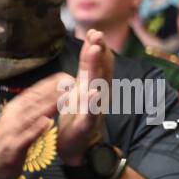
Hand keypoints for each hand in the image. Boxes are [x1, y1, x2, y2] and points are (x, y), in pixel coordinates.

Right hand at [0, 72, 65, 178]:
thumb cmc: (5, 146)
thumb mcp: (16, 124)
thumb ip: (30, 113)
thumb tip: (45, 100)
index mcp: (13, 109)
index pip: (33, 92)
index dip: (50, 84)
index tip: (66, 76)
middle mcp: (12, 117)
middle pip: (34, 100)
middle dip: (53, 90)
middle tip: (71, 81)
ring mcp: (12, 131)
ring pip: (32, 115)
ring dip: (49, 105)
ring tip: (65, 97)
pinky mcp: (13, 146)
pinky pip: (26, 137)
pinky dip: (36, 129)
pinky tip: (46, 123)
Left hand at [57, 29, 111, 164]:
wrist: (78, 146)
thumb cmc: (78, 116)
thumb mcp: (81, 89)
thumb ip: (86, 70)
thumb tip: (91, 47)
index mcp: (92, 86)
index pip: (96, 63)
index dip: (95, 47)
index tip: (93, 31)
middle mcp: (97, 95)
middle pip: (100, 69)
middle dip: (99, 51)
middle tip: (97, 34)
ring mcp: (94, 108)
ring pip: (97, 85)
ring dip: (97, 67)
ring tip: (96, 51)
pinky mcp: (87, 123)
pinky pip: (91, 111)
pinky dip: (93, 100)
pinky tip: (93, 90)